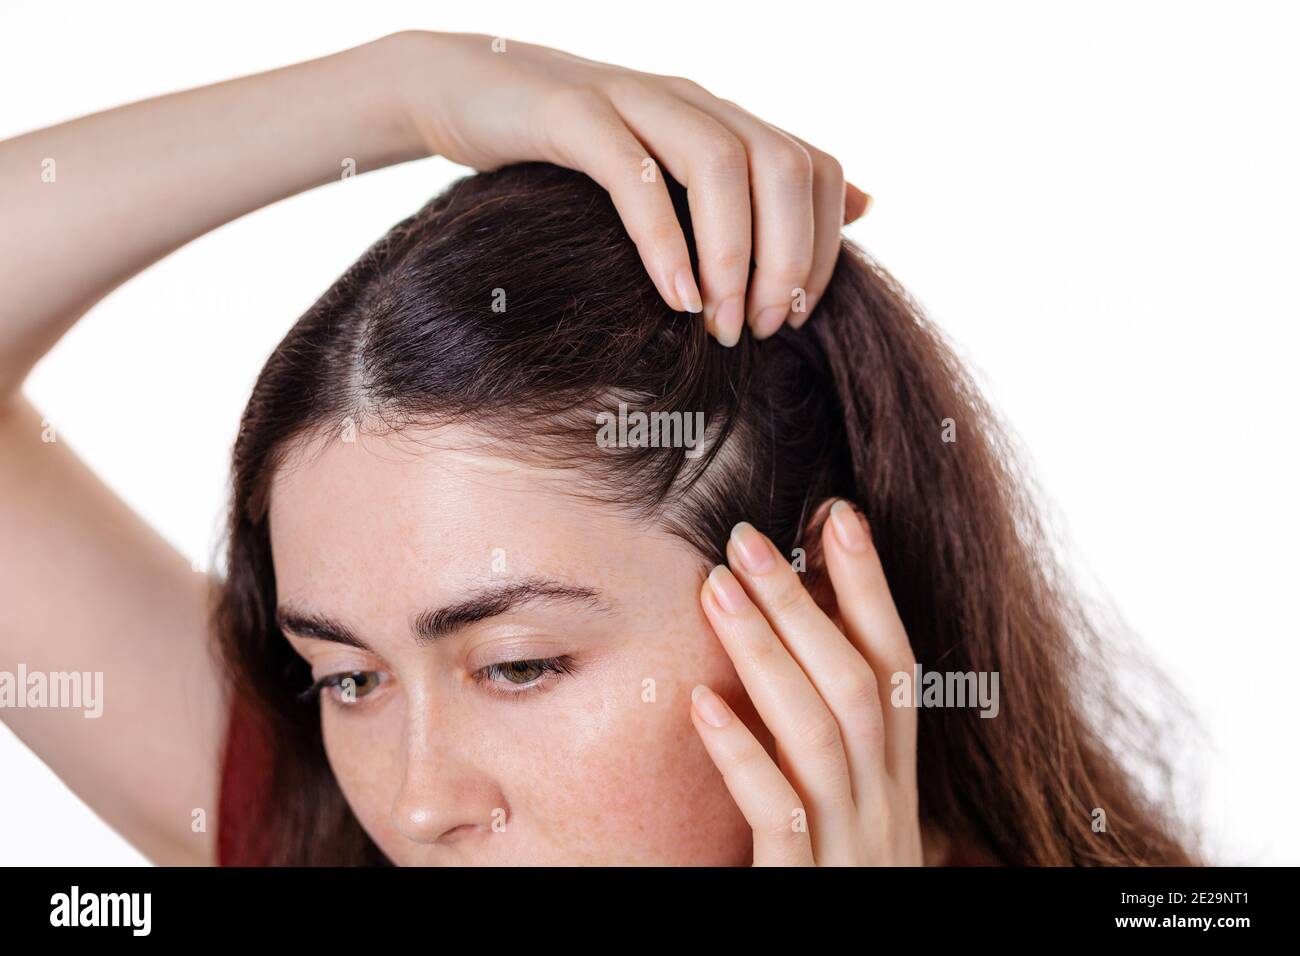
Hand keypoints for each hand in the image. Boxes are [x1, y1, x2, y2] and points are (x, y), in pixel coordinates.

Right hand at [390, 31, 871, 344]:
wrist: (461, 88)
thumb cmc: (567, 152)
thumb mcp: (674, 170)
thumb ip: (761, 190)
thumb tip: (865, 207)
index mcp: (720, 117)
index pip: (812, 167)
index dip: (822, 244)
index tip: (795, 316)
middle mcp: (689, 101)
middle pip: (780, 164)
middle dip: (788, 256)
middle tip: (764, 329)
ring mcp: (632, 100)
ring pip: (719, 163)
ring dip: (733, 255)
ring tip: (722, 325)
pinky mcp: (571, 114)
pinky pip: (633, 173)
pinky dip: (663, 238)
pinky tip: (674, 296)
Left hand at [690, 500, 922, 865]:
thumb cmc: (823, 888)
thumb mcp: (838, 819)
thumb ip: (819, 755)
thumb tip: (776, 665)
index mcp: (895, 789)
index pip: (898, 671)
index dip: (871, 591)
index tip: (836, 515)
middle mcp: (887, 814)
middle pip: (863, 688)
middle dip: (810, 604)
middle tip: (747, 536)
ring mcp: (853, 855)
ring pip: (828, 736)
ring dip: (773, 653)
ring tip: (717, 588)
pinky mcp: (806, 891)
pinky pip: (782, 817)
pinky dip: (744, 755)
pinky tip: (701, 704)